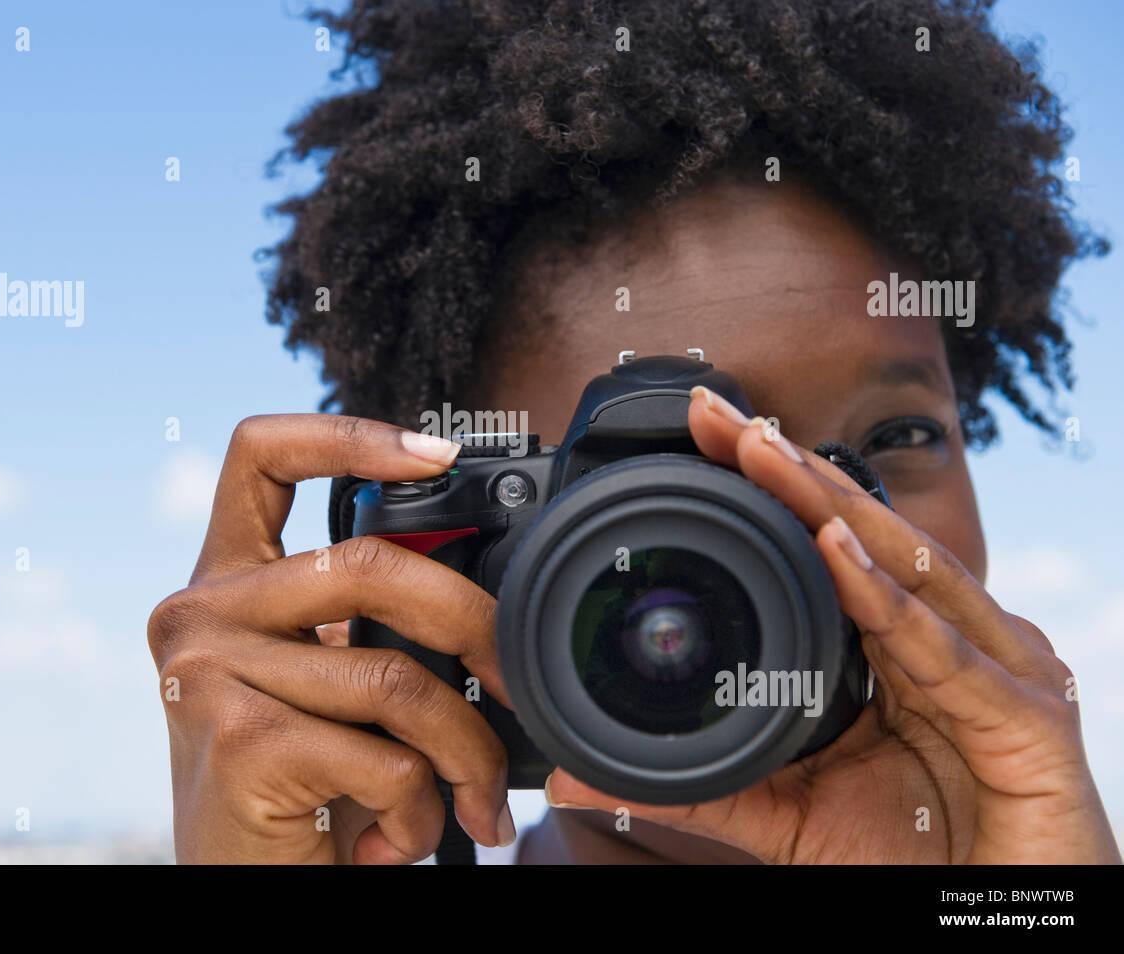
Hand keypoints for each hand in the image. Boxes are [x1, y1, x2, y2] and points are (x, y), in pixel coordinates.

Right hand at [147, 414, 515, 863]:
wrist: (243, 896)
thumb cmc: (297, 795)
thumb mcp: (326, 692)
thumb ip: (368, 632)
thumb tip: (490, 615)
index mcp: (224, 584)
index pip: (259, 456)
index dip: (350, 435)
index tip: (440, 455)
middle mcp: (199, 613)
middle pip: (369, 563)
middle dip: (473, 626)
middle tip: (517, 687)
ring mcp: (209, 673)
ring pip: (396, 679)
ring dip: (466, 754)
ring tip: (473, 803)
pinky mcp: (239, 743)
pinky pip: (387, 757)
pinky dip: (423, 811)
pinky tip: (399, 842)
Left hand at [545, 387, 1120, 863]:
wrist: (999, 928)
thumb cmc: (914, 860)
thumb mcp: (787, 814)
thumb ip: (695, 787)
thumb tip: (581, 777)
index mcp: (900, 646)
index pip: (832, 547)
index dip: (773, 490)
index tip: (701, 439)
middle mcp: (949, 638)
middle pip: (864, 536)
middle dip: (788, 470)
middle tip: (718, 417)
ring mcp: (995, 667)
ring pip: (904, 568)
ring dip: (828, 506)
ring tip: (763, 453)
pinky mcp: (1030, 717)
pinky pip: (945, 650)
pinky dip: (889, 599)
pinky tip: (840, 553)